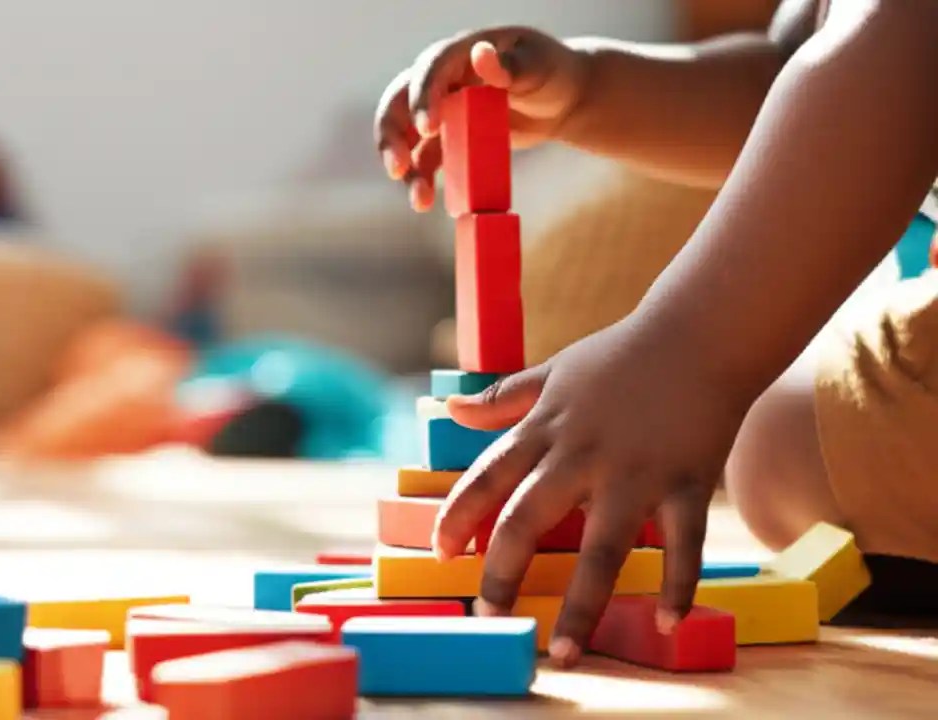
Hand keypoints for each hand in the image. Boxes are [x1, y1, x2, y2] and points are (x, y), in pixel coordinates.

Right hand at [374, 27, 588, 211]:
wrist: (559, 99)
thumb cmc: (550, 72)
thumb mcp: (537, 67)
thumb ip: (510, 66)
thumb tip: (480, 55)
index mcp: (458, 53)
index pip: (429, 70)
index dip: (422, 98)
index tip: (428, 130)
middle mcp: (439, 80)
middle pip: (399, 102)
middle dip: (392, 137)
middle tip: (397, 168)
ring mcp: (439, 110)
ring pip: (406, 136)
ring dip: (405, 166)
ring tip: (419, 200)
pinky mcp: (446, 138)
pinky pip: (424, 158)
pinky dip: (421, 179)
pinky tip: (424, 201)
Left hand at [432, 319, 754, 666]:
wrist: (700, 332)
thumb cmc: (622, 355)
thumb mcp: (554, 371)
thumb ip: (503, 398)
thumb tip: (451, 410)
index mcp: (545, 429)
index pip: (487, 477)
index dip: (458, 516)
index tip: (440, 553)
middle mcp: (582, 456)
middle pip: (529, 520)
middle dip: (502, 571)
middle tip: (487, 616)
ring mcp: (636, 473)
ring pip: (601, 548)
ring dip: (583, 605)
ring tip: (564, 652)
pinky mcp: (686, 483)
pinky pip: (683, 544)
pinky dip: (677, 584)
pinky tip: (665, 624)